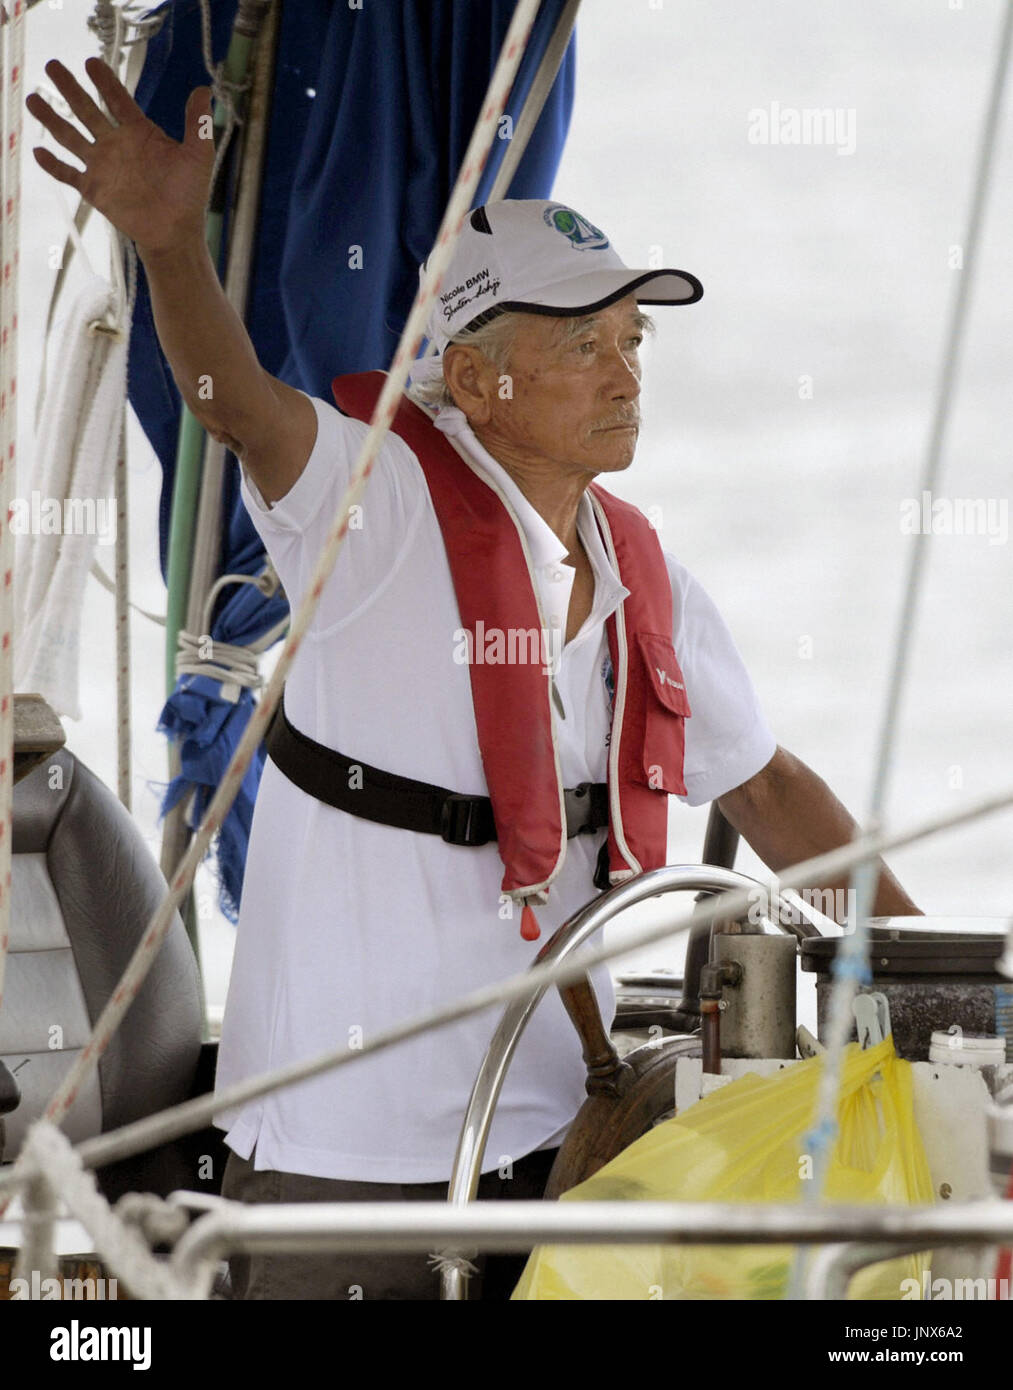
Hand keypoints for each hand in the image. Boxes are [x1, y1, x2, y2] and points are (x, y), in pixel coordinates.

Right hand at [27, 57, 214, 255]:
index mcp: (138, 132)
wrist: (175, 232)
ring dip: (51, 118)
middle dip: (69, 88)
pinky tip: (37, 151)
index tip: (91, 62)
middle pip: (86, 109)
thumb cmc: (189, 195)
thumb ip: (198, 123)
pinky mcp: (94, 189)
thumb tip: (203, 90)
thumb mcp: (198, 154)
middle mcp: (116, 144)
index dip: (104, 81)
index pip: (116, 99)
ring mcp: (102, 166)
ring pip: (70, 136)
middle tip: (52, 65)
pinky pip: (68, 174)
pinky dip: (53, 165)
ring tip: (32, 99)